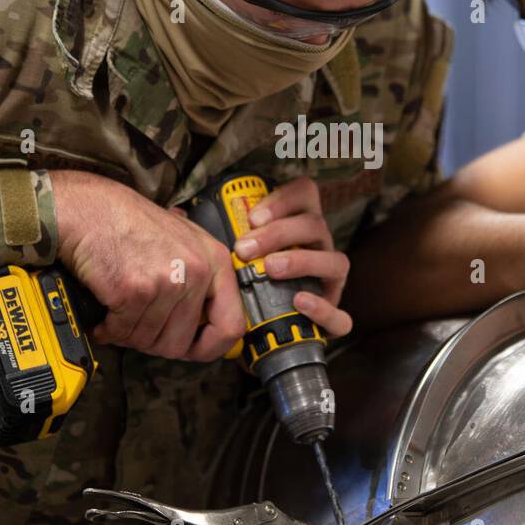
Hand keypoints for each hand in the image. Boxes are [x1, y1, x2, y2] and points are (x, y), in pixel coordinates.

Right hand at [51, 170, 244, 360]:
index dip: (210, 347)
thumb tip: (207, 323)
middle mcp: (197, 271)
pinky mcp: (136, 290)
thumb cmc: (129, 222)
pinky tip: (104, 314)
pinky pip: (123, 331)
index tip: (193, 350)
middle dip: (153, 343)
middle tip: (138, 328)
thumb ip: (200, 279)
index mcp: (215, 261)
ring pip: (149, 340)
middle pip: (181, 342)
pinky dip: (109, 329)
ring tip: (118, 314)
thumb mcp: (182, 241)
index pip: (232, 325)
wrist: (88, 208)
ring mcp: (168, 282)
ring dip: (128, 334)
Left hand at [237, 176, 352, 337]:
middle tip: (245, 248)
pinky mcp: (332, 317)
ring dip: (302, 261)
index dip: (283, 199)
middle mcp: (320, 249)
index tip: (252, 216)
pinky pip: (340, 314)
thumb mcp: (235, 252)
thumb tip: (184, 214)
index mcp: (299, 226)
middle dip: (279, 233)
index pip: (306, 194)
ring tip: (270, 268)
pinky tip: (299, 301)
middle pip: (315, 225)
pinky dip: (322, 307)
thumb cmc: (246, 281)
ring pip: (335, 261)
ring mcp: (330, 282)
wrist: (256, 330)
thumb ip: (221, 232)